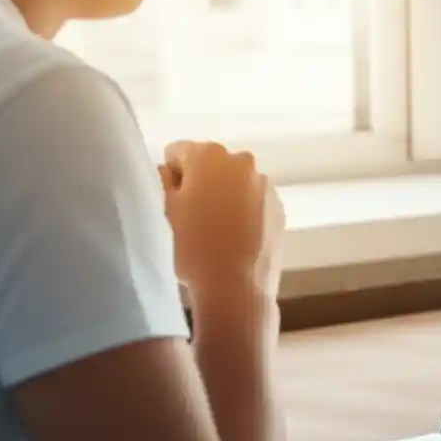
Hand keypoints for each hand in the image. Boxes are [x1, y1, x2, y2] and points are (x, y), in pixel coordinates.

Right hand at [160, 142, 284, 298]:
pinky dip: (244, 213)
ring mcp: (265, 186)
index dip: (170, 177)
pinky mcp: (279, 210)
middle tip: (192, 217)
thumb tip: (169, 171)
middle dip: (200, 184)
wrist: (236, 287)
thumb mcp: (162, 209)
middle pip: (211, 165)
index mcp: (209, 155)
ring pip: (235, 184)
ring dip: (224, 197)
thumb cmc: (192, 246)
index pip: (178, 152)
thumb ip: (161, 179)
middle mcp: (242, 162)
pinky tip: (236, 239)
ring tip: (216, 231)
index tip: (172, 203)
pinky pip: (254, 203)